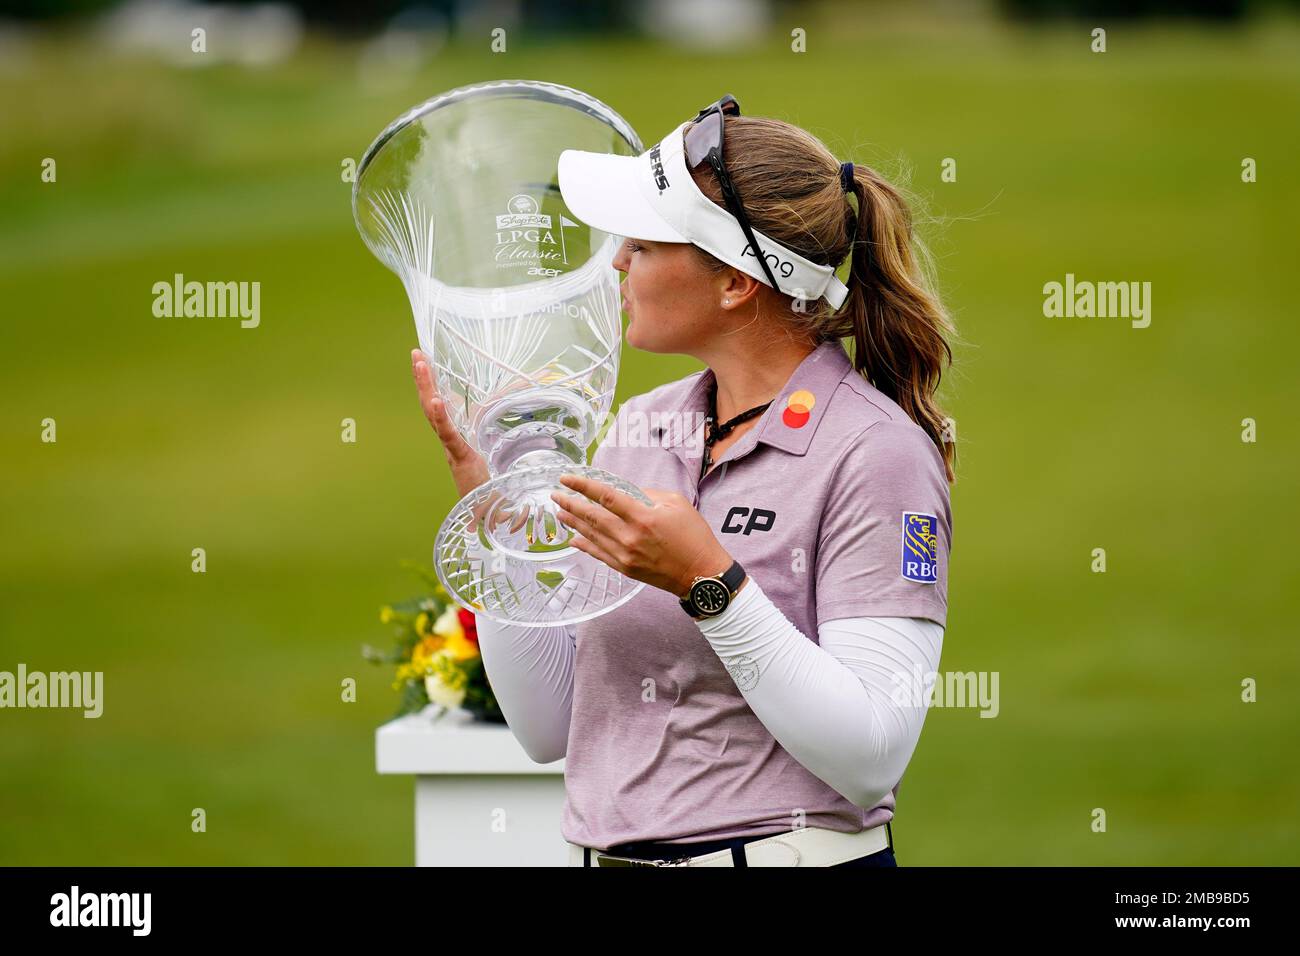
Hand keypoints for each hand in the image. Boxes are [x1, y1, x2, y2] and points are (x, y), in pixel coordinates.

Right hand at [410, 349, 489, 499]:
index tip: (422, 358)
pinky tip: (436, 401)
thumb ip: (500, 428)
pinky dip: (441, 418)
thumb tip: (519, 399)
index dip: (431, 381)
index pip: (439, 403)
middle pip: (431, 404)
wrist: (492, 510)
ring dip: (427, 389)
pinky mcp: (461, 458)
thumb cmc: (492, 481)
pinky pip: (449, 436)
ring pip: (435, 416)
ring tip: (421, 366)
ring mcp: (453, 449)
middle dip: (423, 378)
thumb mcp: (496, 447)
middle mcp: (450, 440)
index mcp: (456, 435)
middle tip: (415, 353)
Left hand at [550, 473, 733, 597]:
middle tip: (555, 494)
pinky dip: (584, 545)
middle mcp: (629, 536)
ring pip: (591, 535)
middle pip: (591, 516)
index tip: (567, 478)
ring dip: (573, 523)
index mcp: (643, 516)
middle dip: (570, 503)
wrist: (701, 574)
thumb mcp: (677, 503)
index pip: (605, 497)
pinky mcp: (625, 569)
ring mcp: (625, 555)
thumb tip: (627, 493)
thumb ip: (649, 494)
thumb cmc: (694, 536)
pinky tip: (574, 538)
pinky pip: (598, 554)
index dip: (583, 486)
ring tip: (560, 511)